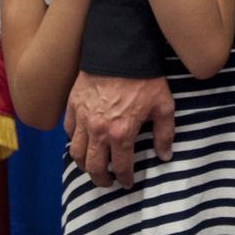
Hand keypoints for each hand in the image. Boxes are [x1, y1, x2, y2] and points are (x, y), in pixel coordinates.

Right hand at [65, 72, 173, 188]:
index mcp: (121, 133)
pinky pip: (69, 132)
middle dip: (101, 179)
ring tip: (92, 166)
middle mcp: (98, 131)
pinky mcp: (73, 106)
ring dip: (84, 164)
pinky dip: (74, 141)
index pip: (121, 166)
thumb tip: (164, 155)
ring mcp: (83, 119)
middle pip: (93, 166)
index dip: (125, 178)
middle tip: (107, 182)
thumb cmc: (146, 78)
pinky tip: (81, 141)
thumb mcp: (163, 105)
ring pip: (76, 153)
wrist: (121, 51)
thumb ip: (164, 133)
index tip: (127, 182)